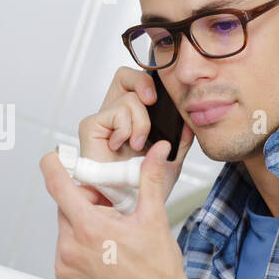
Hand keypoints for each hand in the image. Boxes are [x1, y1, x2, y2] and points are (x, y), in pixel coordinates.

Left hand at [40, 139, 193, 278]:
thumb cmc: (158, 271)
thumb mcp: (154, 218)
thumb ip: (150, 179)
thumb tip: (156, 153)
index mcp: (90, 229)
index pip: (58, 186)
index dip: (53, 166)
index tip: (54, 158)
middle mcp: (71, 248)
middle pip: (66, 207)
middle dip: (86, 202)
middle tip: (112, 211)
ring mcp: (66, 266)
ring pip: (66, 228)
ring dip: (83, 224)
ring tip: (111, 237)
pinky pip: (66, 249)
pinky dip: (80, 244)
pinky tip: (104, 252)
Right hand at [79, 66, 194, 201]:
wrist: (128, 203)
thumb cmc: (143, 186)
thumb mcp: (172, 159)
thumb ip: (181, 139)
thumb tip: (187, 121)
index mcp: (133, 117)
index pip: (138, 83)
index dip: (150, 82)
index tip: (160, 98)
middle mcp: (115, 114)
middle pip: (125, 75)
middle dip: (143, 83)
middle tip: (152, 101)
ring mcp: (102, 120)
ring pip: (128, 98)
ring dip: (140, 123)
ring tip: (137, 145)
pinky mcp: (91, 127)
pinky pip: (114, 112)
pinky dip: (126, 129)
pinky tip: (122, 145)